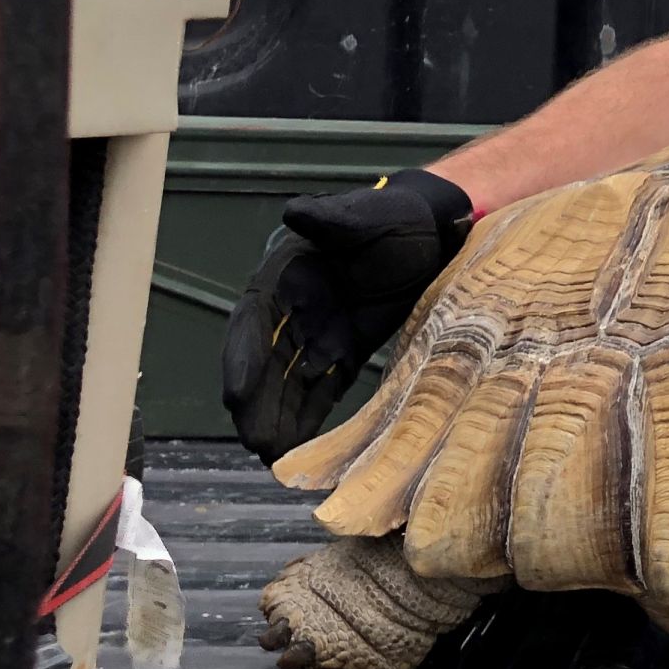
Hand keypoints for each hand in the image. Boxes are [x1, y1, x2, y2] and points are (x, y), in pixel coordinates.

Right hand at [221, 169, 472, 463]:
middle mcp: (293, 309)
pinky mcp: (346, 351)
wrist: (433, 231)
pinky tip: (299, 448)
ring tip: (269, 456)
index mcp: (285, 275)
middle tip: (254, 441)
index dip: (243, 356)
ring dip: (277, 416)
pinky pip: (322, 388)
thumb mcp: (365, 213)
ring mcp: (319, 333)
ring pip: (289, 381)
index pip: (254, 320)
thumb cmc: (394, 216)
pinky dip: (308, 416)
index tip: (236, 393)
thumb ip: (331, 218)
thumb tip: (293, 211)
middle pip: (266, 361)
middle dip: (257, 402)